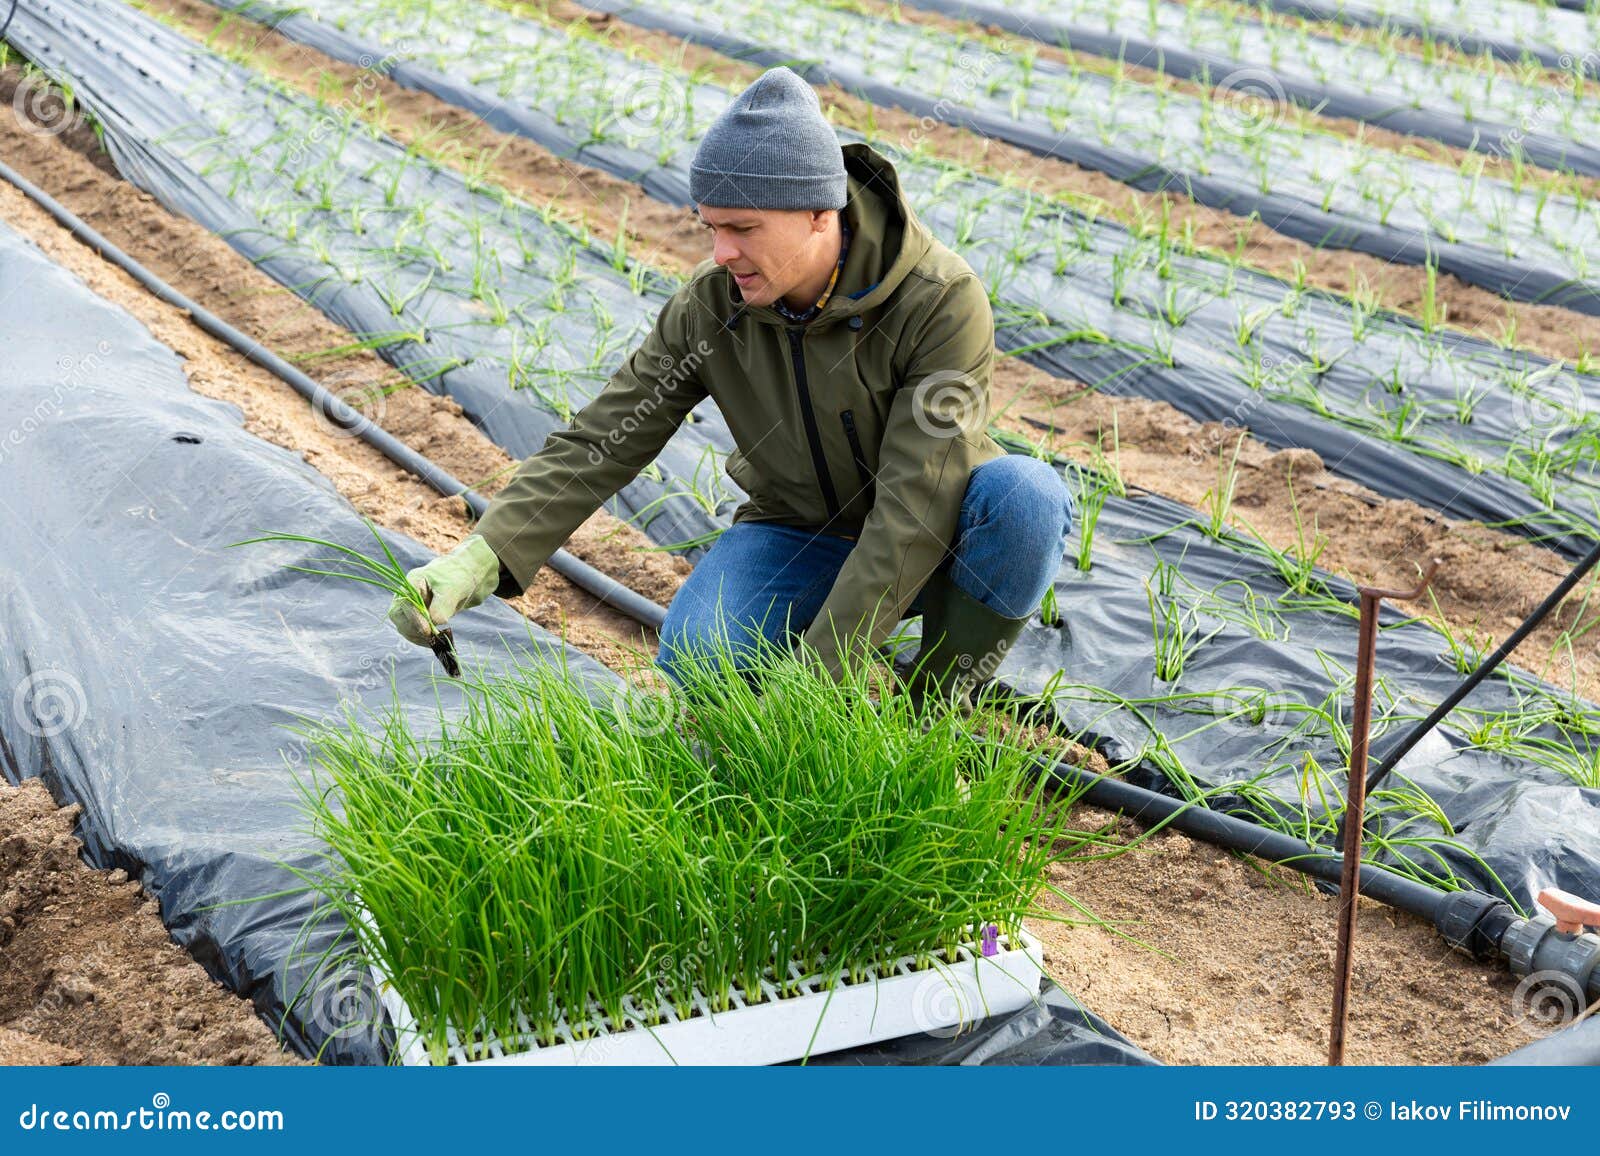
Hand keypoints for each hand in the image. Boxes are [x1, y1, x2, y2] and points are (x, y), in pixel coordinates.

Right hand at [387, 535, 501, 647]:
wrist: (463, 580)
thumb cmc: (457, 579)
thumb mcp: (453, 589)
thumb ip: (443, 605)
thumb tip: (435, 622)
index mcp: (412, 582)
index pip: (405, 602)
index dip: (415, 618)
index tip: (428, 631)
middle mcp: (405, 594)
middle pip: (397, 616)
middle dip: (413, 629)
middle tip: (432, 637)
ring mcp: (408, 607)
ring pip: (403, 626)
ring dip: (417, 637)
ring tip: (436, 640)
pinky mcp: (414, 617)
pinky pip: (412, 632)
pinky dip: (422, 639)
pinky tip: (435, 641)